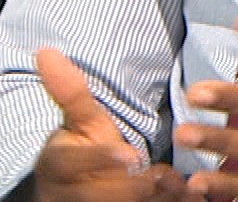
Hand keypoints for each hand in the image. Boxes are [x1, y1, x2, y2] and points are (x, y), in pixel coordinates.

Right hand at [31, 47, 187, 201]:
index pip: (68, 163)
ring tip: (180, 185)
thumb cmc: (84, 147)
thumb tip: (47, 50)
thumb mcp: (80, 120)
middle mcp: (67, 194)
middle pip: (93, 195)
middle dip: (128, 186)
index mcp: (56, 165)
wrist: (81, 185)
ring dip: (151, 199)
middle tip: (158, 174)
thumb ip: (69, 92)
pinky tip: (190, 198)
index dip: (97, 159)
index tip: (129, 154)